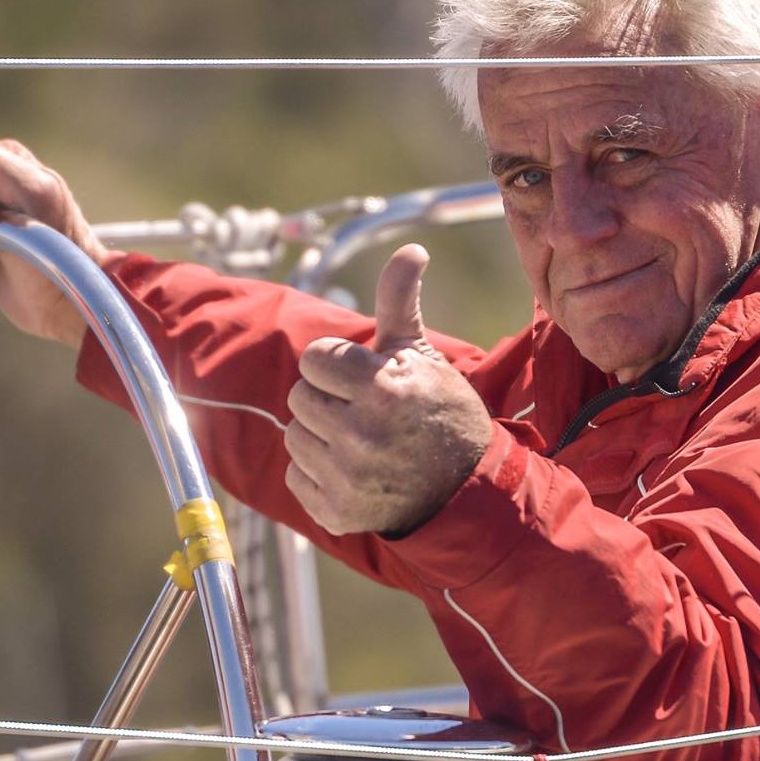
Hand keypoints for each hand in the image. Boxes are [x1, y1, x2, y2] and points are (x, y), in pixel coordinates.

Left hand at [285, 245, 492, 535]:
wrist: (464, 489)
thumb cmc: (439, 411)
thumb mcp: (420, 353)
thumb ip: (400, 300)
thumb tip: (411, 248)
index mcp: (381, 387)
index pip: (314, 359)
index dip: (339, 365)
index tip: (366, 379)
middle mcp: (361, 434)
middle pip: (300, 397)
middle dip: (328, 399)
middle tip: (366, 411)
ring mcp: (348, 477)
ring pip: (295, 437)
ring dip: (321, 436)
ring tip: (362, 441)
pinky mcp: (337, 511)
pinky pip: (296, 476)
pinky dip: (318, 474)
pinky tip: (355, 471)